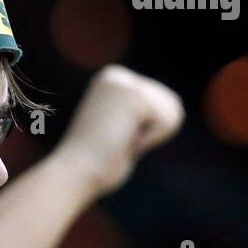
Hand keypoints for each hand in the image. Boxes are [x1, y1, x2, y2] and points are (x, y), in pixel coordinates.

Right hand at [55, 65, 183, 196]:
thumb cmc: (96, 161)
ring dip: (150, 137)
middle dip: (151, 133)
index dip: (146, 131)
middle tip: (117, 140)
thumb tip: (172, 107)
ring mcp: (125, 83)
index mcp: (112, 80)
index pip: (163, 103)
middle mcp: (118, 75)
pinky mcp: (134, 96)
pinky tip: (122, 141)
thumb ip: (140, 114)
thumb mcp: (120, 129)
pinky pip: (167, 123)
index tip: (115, 136)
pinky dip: (149, 140)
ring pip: (172, 113)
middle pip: (172, 106)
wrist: (74, 173)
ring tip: (120, 140)